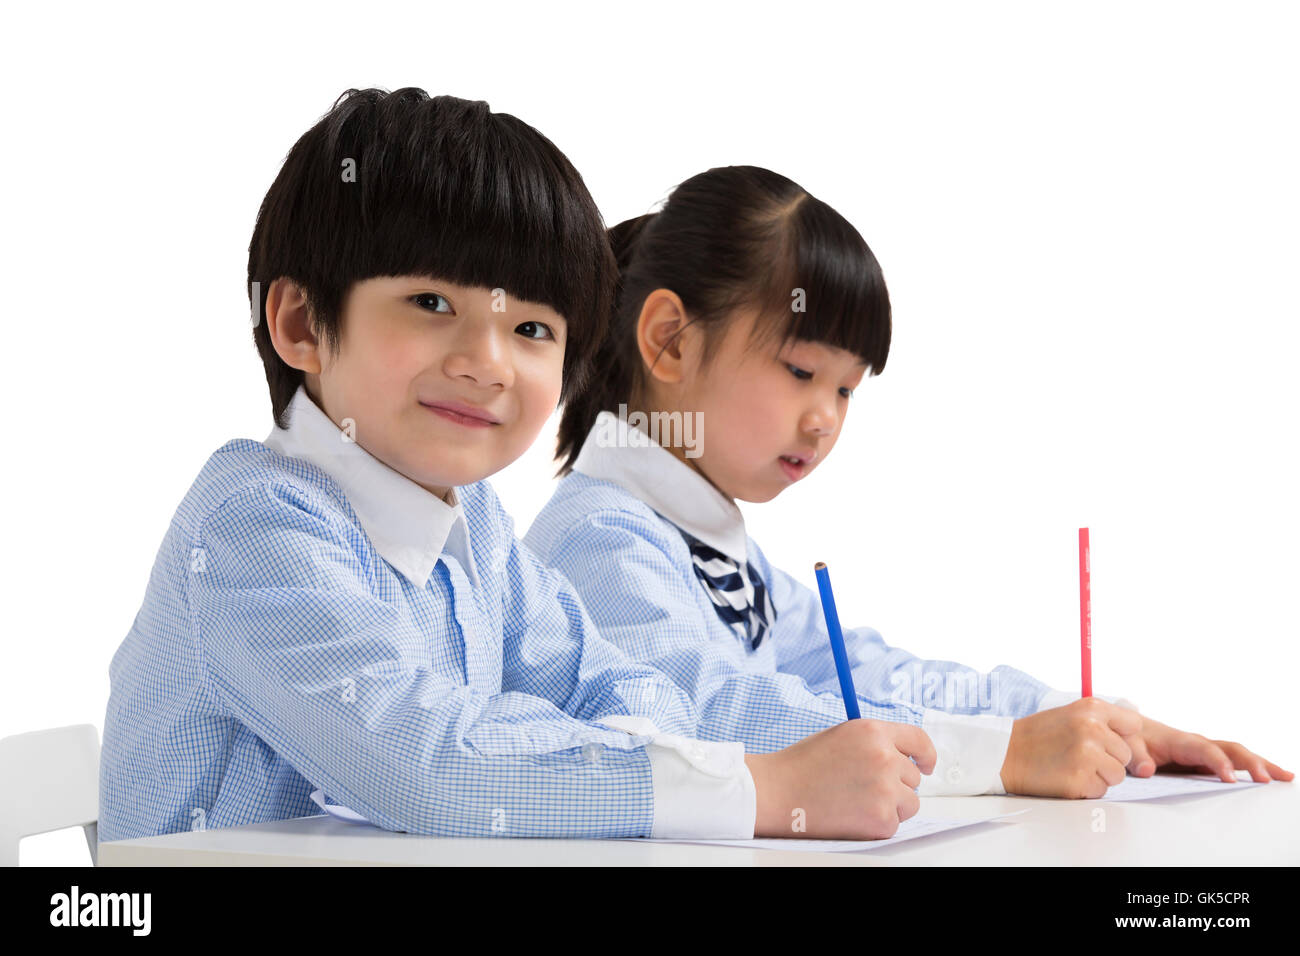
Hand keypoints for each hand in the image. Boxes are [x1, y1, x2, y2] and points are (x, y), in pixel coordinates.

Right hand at [745, 718, 935, 839]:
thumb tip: (904, 758)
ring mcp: (885, 789)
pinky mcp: (882, 819)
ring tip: (856, 801)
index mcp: (873, 731)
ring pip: (910, 802)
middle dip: (895, 783)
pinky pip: (895, 823)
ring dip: (891, 804)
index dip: (926, 755)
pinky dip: (877, 824)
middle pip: (914, 776)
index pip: (918, 740)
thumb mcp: (842, 737)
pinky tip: (851, 815)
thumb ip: (875, 743)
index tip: (927, 764)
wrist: (777, 792)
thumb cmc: (803, 765)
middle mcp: (884, 758)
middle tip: (862, 787)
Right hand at [1000, 697, 1141, 797]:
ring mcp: (1086, 754)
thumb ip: (1103, 722)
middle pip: (1126, 755)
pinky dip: (1086, 789)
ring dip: (1099, 776)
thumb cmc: (1039, 736)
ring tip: (1072, 766)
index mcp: (1091, 708)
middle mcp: (1091, 728)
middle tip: (1079, 756)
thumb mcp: (1071, 715)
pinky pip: (1100, 790)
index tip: (1106, 742)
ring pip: (1117, 775)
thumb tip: (1138, 740)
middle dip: (1108, 760)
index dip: (1122, 737)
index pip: (1133, 725)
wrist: (1005, 754)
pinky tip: (1065, 777)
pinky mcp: (1080, 779)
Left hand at [1124, 716, 1293, 782]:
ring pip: (1238, 755)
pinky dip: (1253, 768)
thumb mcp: (1127, 743)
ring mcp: (1205, 752)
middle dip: (1249, 763)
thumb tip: (1146, 771)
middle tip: (1267, 779)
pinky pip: (1234, 763)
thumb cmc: (1130, 736)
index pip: (1203, 751)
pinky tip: (1272, 777)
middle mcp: (1198, 745)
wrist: (1128, 729)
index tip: (1228, 778)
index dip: (1217, 763)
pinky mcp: (1207, 761)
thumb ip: (1135, 756)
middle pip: (1230, 750)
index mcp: (1179, 741)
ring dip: (1261, 765)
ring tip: (1285, 777)